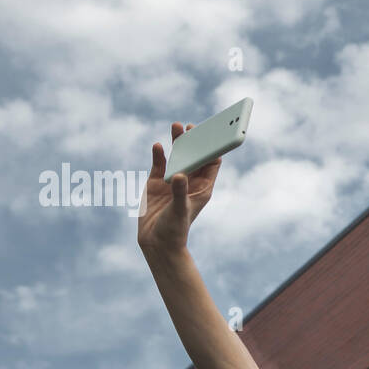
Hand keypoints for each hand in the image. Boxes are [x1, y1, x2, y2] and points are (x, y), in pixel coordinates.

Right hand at [136, 122, 221, 253]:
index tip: (211, 134)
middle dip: (194, 141)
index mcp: (202, 188)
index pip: (212, 164)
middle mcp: (189, 181)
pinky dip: (159, 154)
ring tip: (175, 126)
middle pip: (194, 155)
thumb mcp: (179, 210)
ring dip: (177, 142)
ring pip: (177, 156)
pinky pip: (159, 162)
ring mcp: (172, 180)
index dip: (212, 148)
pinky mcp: (156, 182)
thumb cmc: (174, 229)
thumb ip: (179, 192)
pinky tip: (157, 146)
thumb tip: (178, 174)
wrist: (156, 241)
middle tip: (190, 127)